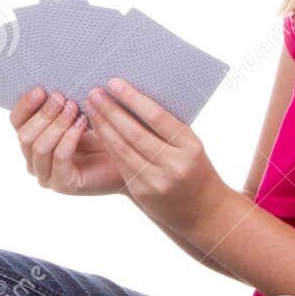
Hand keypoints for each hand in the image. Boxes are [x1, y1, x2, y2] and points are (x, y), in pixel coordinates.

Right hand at [12, 86, 127, 195]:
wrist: (131, 157)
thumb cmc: (105, 133)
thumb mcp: (79, 112)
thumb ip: (62, 102)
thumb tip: (53, 82)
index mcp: (32, 141)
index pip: (16, 122)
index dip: (25, 105)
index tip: (41, 90)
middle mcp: (34, 160)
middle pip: (24, 135)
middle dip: (44, 114)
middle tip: (63, 98)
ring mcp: (47, 175)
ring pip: (38, 147)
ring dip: (56, 124)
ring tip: (74, 108)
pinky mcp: (63, 185)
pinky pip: (59, 158)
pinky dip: (68, 139)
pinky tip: (80, 124)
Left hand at [83, 77, 229, 233]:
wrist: (203, 212)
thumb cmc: (195, 168)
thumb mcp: (191, 146)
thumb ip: (169, 127)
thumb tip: (136, 96)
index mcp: (190, 147)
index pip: (157, 117)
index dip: (133, 99)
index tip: (114, 83)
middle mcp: (174, 165)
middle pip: (134, 133)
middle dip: (111, 110)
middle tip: (94, 92)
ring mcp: (156, 181)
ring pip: (122, 148)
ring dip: (103, 126)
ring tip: (91, 107)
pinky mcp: (142, 192)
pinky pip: (120, 163)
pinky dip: (107, 144)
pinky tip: (97, 130)